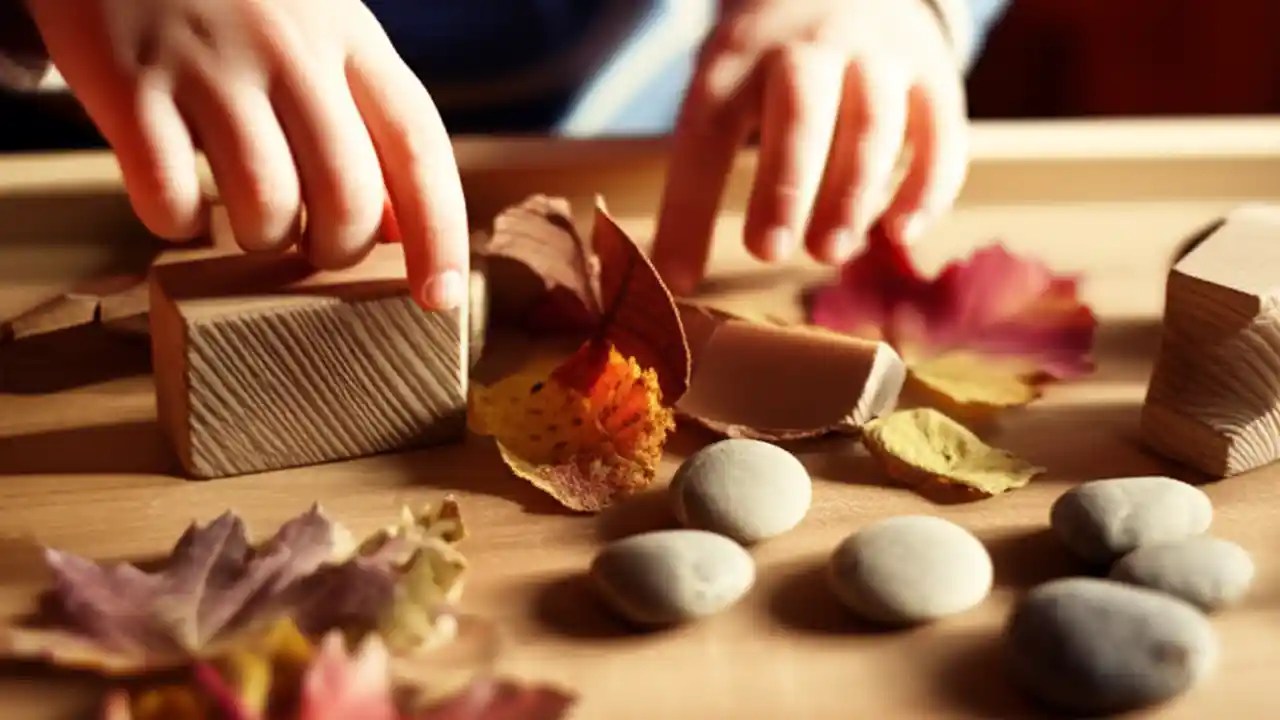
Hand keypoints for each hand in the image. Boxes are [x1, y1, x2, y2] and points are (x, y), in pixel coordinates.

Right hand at [24, 0, 467, 309]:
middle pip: (347, 193)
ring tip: (249, 222)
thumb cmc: (236, 1)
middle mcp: (289, 48)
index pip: (419, 148)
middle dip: (338, 250)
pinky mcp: (128, 78)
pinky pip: (169, 191)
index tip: (441, 298)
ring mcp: (208, 61)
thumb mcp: (320, 35)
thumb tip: (404, 235)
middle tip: (314, 248)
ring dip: (263, 240)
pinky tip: (178, 204)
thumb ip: (364, 120)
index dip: (440, 233)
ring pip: (267, 201)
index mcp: (351, 38)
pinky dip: (178, 222)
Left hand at [651, 0, 968, 294]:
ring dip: (851, 194)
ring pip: (872, 123)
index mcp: (739, 53)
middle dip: (783, 186)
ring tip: (827, 253)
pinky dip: (925, 187)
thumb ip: (706, 157)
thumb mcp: (727, 78)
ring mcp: (879, 56)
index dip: (690, 207)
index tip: (679, 277)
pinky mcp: (934, 74)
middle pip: (799, 112)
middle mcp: (810, 46)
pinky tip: (901, 233)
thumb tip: (674, 272)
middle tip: (767, 252)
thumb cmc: (770, 60)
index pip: (707, 131)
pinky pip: (940, 133)